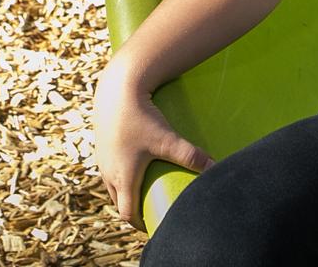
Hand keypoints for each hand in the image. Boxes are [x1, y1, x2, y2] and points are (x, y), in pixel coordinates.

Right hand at [94, 65, 214, 229]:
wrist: (116, 90)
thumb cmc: (141, 117)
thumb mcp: (167, 138)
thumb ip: (191, 155)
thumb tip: (215, 167)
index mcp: (123, 178)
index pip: (127, 214)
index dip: (140, 224)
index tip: (154, 226)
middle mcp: (108, 172)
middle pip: (118, 203)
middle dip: (133, 210)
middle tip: (151, 211)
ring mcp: (102, 159)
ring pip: (112, 185)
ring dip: (125, 192)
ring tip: (143, 190)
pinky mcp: (101, 145)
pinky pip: (109, 169)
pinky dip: (120, 175)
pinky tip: (133, 164)